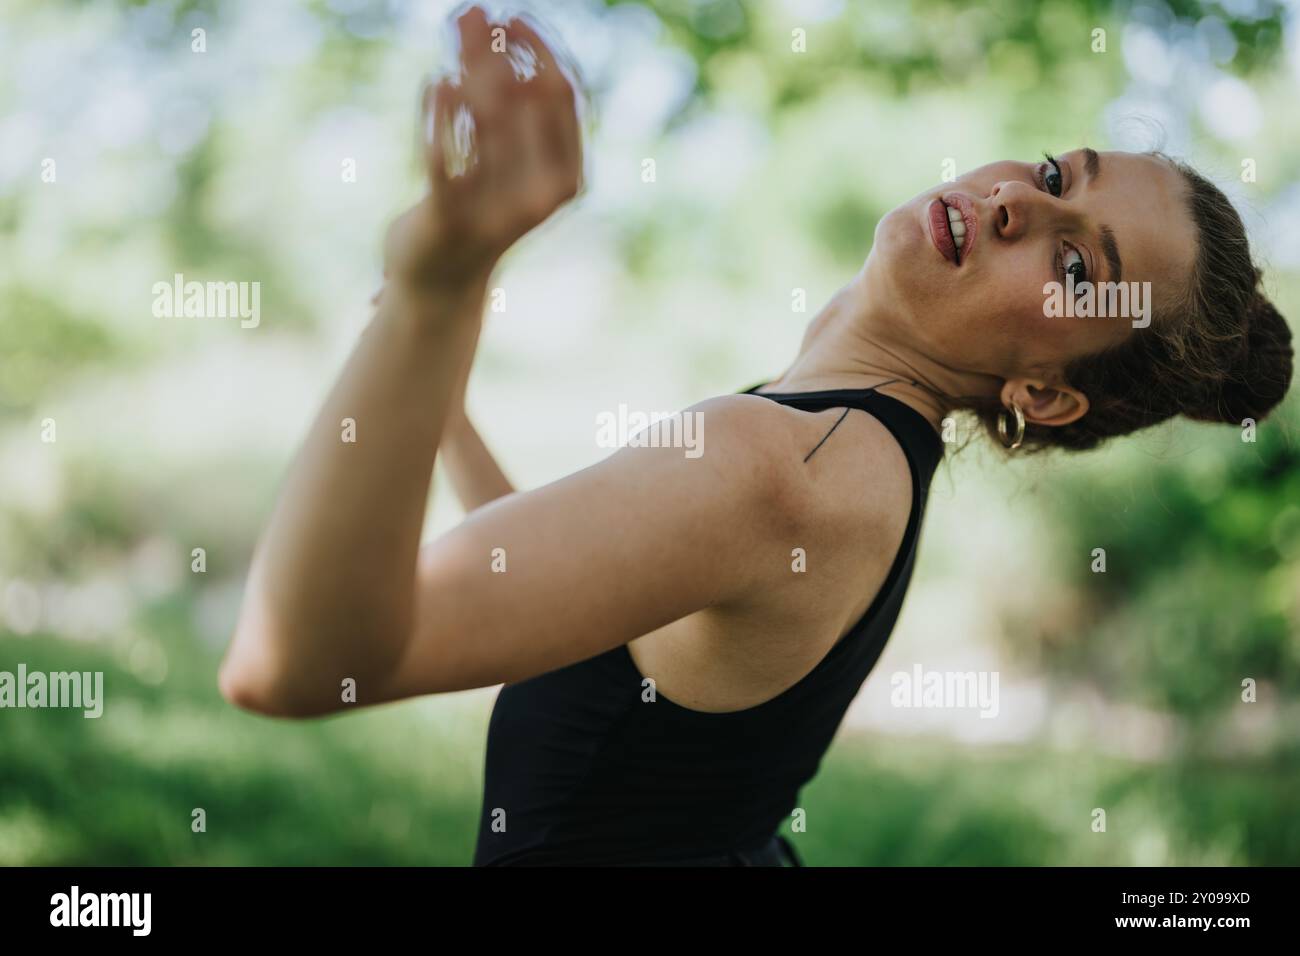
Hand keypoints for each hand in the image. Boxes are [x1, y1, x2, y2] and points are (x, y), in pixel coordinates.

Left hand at [383, 6, 582, 295]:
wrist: (439, 280)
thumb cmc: (471, 205)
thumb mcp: (491, 150)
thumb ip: (489, 89)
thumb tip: (480, 15)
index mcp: (565, 178)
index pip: (563, 95)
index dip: (540, 48)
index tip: (512, 18)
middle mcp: (539, 196)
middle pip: (524, 99)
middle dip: (499, 49)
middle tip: (471, 12)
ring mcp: (497, 210)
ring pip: (487, 121)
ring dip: (470, 68)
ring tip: (454, 35)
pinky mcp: (449, 219)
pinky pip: (443, 158)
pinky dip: (439, 115)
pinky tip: (437, 81)